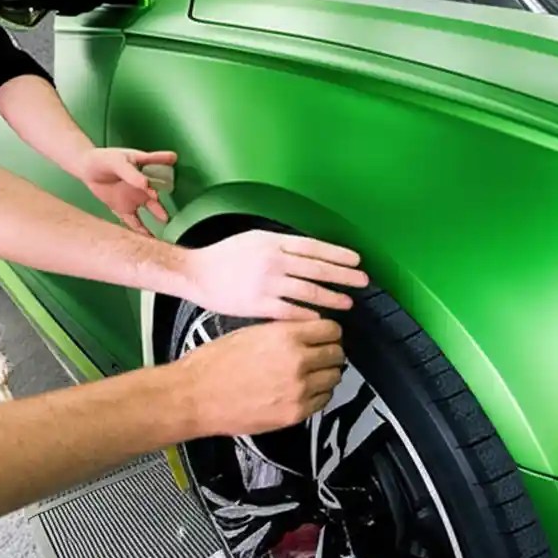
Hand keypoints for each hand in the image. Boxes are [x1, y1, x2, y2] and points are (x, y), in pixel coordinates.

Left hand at [75, 148, 176, 234]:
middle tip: (171, 215)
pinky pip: (135, 221)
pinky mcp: (125, 209)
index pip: (159, 168)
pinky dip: (142, 230)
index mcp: (144, 168)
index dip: (166, 170)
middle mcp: (144, 185)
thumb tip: (147, 185)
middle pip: (158, 195)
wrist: (87, 170)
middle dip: (165, 203)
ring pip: (151, 210)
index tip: (172, 171)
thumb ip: (132, 174)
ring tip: (167, 227)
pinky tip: (150, 238)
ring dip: (158, 217)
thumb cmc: (103, 160)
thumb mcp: (118, 162)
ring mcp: (136, 198)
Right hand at [177, 319, 345, 436]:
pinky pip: (323, 400)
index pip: (331, 330)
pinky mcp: (295, 413)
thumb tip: (308, 331)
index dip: (329, 333)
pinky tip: (302, 391)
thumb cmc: (215, 363)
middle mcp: (297, 362)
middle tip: (320, 356)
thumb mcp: (251, 332)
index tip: (326, 336)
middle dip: (330, 353)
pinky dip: (318, 394)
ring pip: (334, 378)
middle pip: (337, 354)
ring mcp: (298, 390)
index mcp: (286, 337)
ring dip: (326, 374)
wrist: (195, 396)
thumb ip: (284, 332)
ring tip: (310, 374)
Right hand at [184, 230, 369, 319]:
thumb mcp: (255, 239)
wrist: (196, 273)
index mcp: (273, 242)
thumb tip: (312, 253)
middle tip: (362, 282)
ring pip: (308, 291)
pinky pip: (290, 312)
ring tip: (347, 302)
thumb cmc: (225, 256)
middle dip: (344, 276)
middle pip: (317, 269)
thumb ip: (282, 245)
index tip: (356, 261)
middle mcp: (273, 261)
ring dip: (331, 297)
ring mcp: (266, 284)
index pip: (315, 247)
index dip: (338, 254)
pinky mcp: (258, 305)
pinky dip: (309, 315)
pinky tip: (322, 319)